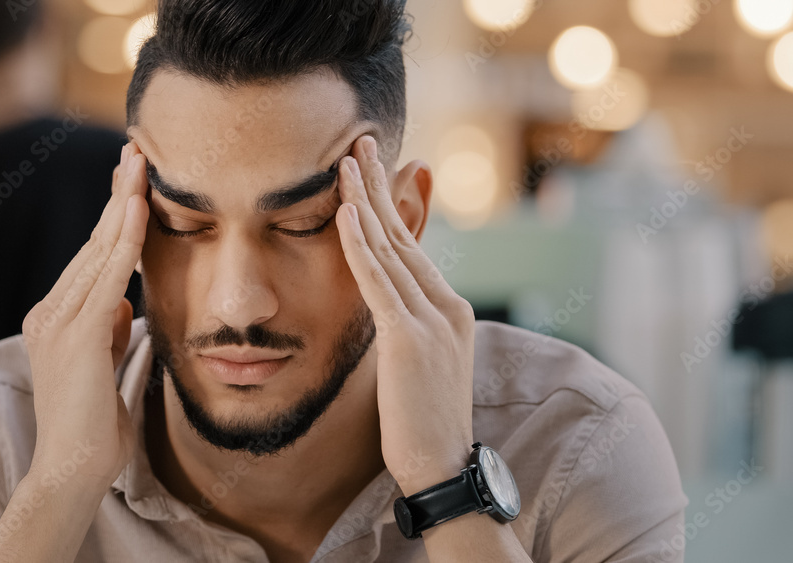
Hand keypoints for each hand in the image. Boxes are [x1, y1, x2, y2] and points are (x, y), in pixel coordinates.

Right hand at [21, 142, 148, 488]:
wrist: (73, 469)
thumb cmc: (94, 426)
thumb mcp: (104, 363)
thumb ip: (108, 329)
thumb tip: (123, 300)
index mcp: (56, 318)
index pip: (93, 257)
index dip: (115, 218)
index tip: (133, 181)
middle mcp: (50, 312)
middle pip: (93, 243)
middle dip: (118, 196)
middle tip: (137, 151)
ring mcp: (58, 322)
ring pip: (98, 251)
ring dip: (122, 204)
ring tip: (140, 164)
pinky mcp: (74, 335)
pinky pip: (105, 277)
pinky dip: (123, 240)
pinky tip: (137, 208)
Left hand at [334, 136, 474, 495]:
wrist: (443, 467)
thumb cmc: (422, 423)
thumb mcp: (418, 365)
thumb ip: (405, 328)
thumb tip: (384, 310)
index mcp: (449, 309)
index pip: (411, 247)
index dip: (387, 206)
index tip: (367, 171)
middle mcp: (447, 305)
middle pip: (403, 234)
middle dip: (378, 185)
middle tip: (359, 142)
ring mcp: (432, 320)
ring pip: (391, 248)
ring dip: (366, 200)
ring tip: (346, 159)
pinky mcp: (410, 339)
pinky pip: (379, 282)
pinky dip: (360, 245)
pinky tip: (346, 211)